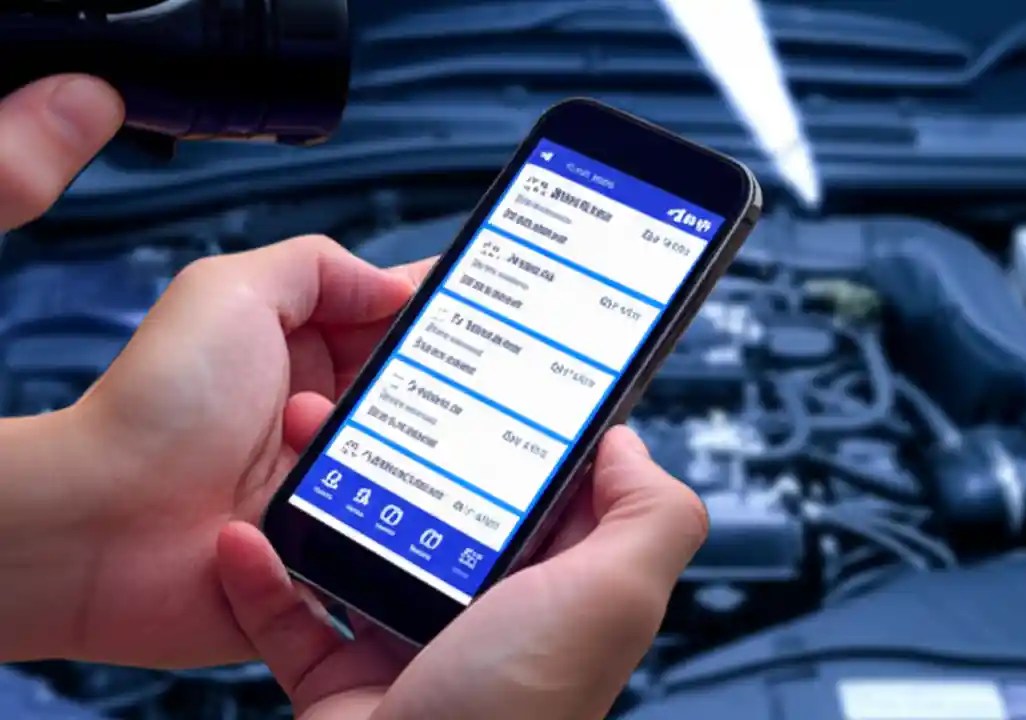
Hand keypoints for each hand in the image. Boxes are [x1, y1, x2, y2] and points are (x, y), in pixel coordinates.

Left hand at [0, 76, 437, 665]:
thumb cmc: (155, 408)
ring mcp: (334, 490)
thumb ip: (317, 265)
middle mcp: (327, 422)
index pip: (399, 328)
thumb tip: (397, 285)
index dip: (448, 322)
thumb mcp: (229, 292)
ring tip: (333, 449)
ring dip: (405, 462)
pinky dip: (394, 531)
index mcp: (308, 356)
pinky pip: (397, 544)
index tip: (502, 318)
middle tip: (462, 393)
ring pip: (423, 474)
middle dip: (442, 397)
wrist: (99, 528)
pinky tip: (358, 515)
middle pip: (427, 403)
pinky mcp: (335, 555)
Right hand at [217, 425, 707, 719]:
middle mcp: (492, 612)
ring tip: (298, 438)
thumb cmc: (519, 712)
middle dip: (402, 444)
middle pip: (444, 503)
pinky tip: (245, 536)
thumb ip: (650, 514)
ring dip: (322, 490)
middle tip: (366, 390)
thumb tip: (627, 444)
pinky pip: (293, 617)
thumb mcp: (617, 594)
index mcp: (561, 586)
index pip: (547, 486)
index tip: (482, 369)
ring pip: (363, 544)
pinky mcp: (345, 683)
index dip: (518, 427)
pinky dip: (264, 578)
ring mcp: (415, 645)